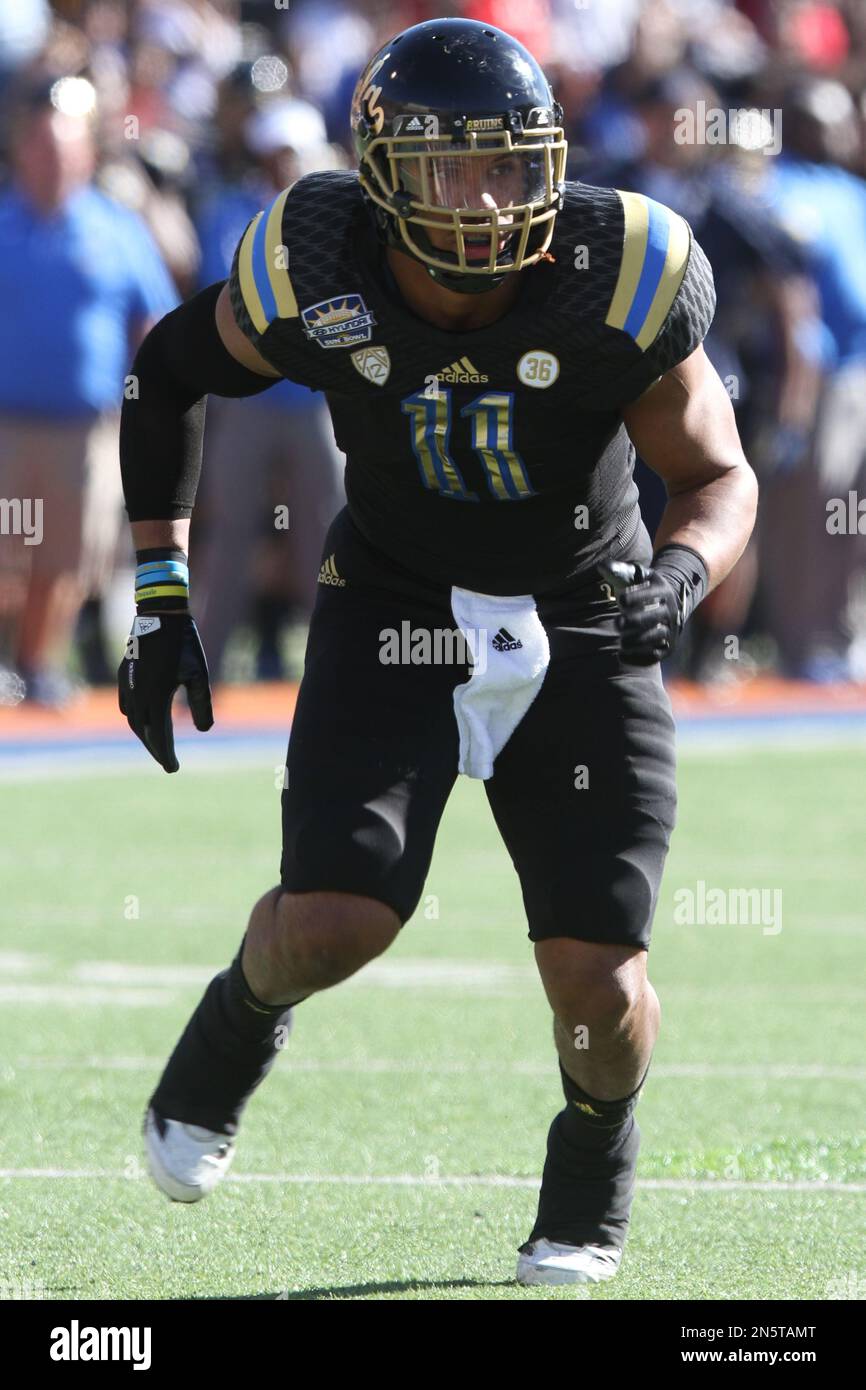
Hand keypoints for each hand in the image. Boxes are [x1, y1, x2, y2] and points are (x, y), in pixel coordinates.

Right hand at [118, 613, 212, 771]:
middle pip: (143, 732)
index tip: (173, 769)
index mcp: (155, 696)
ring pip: (132, 719)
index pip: (159, 735)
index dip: (166, 754)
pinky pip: (126, 704)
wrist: (159, 613)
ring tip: (158, 745)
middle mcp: (137, 693)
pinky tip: (143, 721)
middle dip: (155, 749)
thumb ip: (201, 704)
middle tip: (167, 763)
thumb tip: (204, 730)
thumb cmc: (183, 644)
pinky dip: (135, 718)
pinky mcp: (124, 674)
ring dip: (144, 735)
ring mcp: (127, 683)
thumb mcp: (198, 674)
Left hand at [598, 560, 681, 666]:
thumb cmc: (644, 588)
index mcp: (663, 590)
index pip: (652, 594)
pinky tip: (621, 656)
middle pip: (656, 617)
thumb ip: (620, 570)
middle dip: (636, 621)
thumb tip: (601, 566)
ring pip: (657, 637)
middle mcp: (671, 611)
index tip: (621, 600)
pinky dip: (639, 658)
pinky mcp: (666, 647)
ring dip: (638, 641)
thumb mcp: (636, 576)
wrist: (667, 605)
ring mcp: (670, 630)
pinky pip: (655, 656)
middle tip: (617, 623)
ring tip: (621, 642)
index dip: (637, 597)